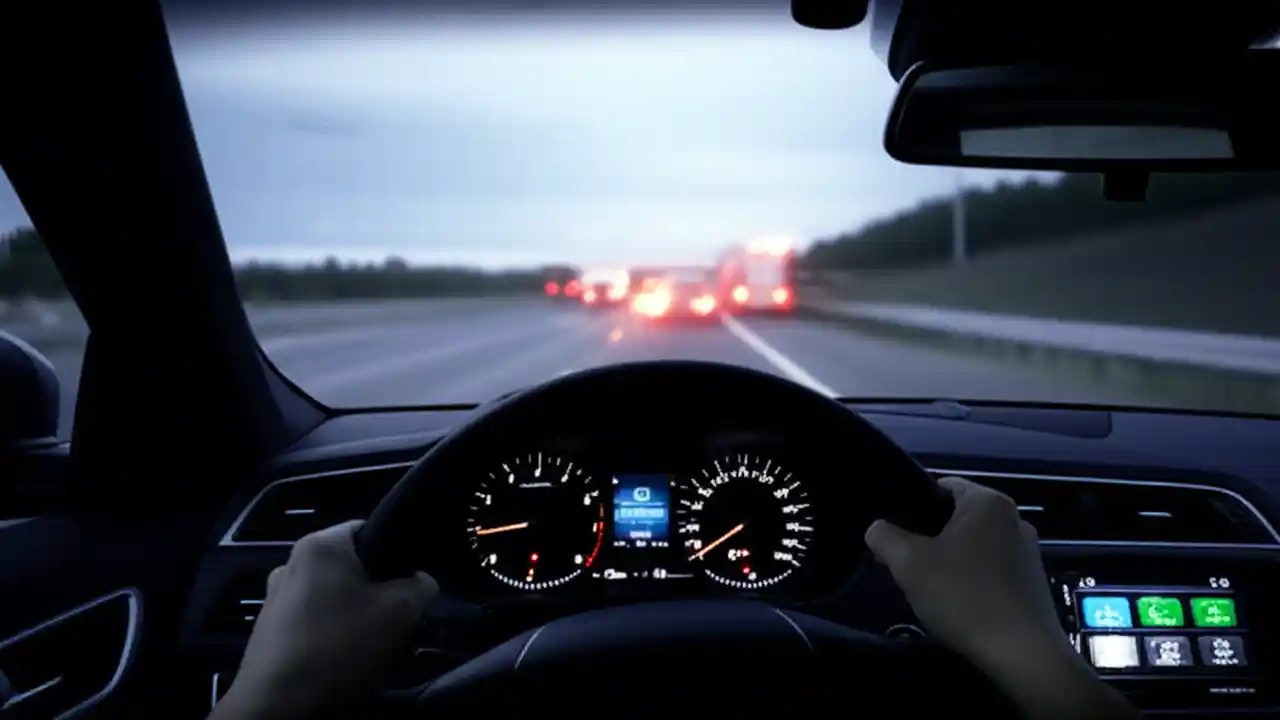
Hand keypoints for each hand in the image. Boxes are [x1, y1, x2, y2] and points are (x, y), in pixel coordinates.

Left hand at [211, 521, 438, 719]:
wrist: (279, 705)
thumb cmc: (341, 646)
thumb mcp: (402, 612)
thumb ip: (421, 585)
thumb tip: (419, 581)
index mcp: (319, 545)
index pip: (370, 529)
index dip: (397, 554)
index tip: (411, 585)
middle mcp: (291, 563)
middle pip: (352, 568)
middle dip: (377, 591)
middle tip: (397, 618)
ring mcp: (275, 598)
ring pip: (333, 597)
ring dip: (355, 616)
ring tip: (370, 645)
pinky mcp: (269, 630)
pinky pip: (313, 622)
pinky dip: (331, 635)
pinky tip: (342, 660)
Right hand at [865, 477, 1136, 719]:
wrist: (1022, 652)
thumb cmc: (963, 596)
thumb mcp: (908, 564)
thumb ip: (884, 537)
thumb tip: (877, 529)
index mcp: (988, 501)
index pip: (942, 486)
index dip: (912, 507)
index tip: (895, 534)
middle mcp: (1014, 518)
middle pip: (957, 518)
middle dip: (930, 537)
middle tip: (906, 564)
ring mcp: (1028, 551)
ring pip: (974, 546)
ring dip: (951, 561)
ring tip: (931, 588)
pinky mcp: (1034, 581)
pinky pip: (992, 569)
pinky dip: (972, 580)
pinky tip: (959, 604)